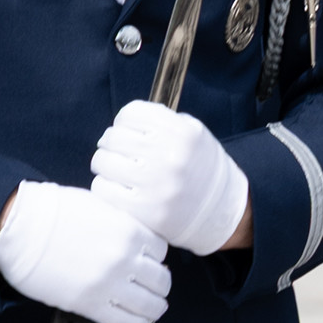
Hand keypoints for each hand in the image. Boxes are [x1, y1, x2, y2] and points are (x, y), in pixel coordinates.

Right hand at [0, 182, 169, 322]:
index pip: (162, 251)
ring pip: (151, 305)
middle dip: (158, 285)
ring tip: (148, 309)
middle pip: (161, 280)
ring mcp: (110, 283)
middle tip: (151, 288)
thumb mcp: (100, 206)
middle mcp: (126, 258)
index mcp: (132, 231)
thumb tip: (131, 237)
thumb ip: (122, 224)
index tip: (148, 263)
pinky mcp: (89, 304)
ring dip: (152, 309)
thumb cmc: (50, 211)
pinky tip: (135, 322)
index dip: (155, 258)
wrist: (18, 226)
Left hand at [87, 100, 248, 254]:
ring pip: (103, 161)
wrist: (220, 209)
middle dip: (112, 142)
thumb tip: (124, 121)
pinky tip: (118, 187)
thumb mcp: (195, 136)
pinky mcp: (143, 209)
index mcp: (184, 134)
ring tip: (117, 169)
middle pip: (114, 136)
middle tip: (119, 151)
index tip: (129, 130)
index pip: (132, 113)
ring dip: (106, 164)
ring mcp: (156, 184)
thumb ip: (164, 123)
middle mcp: (170, 156)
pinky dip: (106, 186)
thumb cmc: (199, 167)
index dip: (125, 120)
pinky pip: (103, 188)